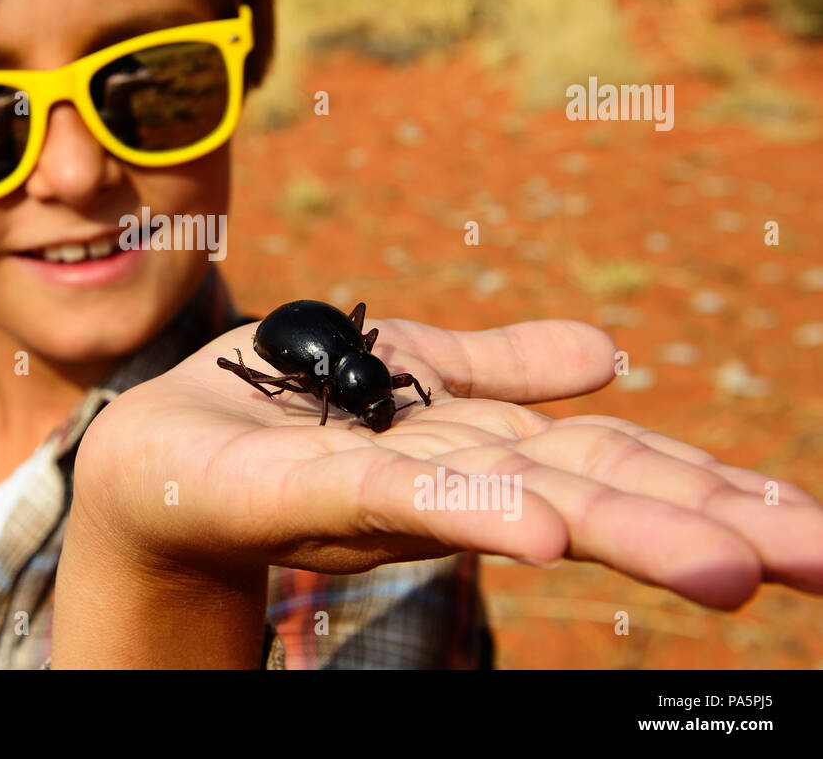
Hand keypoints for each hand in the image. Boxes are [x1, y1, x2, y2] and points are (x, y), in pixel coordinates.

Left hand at [69, 315, 822, 608]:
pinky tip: (540, 530)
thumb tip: (610, 356)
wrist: (164, 447)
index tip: (807, 526)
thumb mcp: (411, 369)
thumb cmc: (288, 413)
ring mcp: (386, 486)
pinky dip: (474, 511)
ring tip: (725, 566)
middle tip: (819, 564)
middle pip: (588, 487)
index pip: (608, 458)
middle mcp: (451, 474)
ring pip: (517, 499)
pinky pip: (398, 492)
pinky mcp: (311, 485)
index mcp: (480, 442)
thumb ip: (503, 364)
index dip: (707, 484)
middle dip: (705, 522)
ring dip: (621, 528)